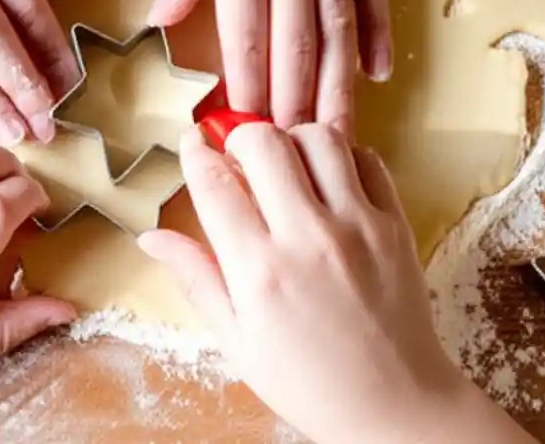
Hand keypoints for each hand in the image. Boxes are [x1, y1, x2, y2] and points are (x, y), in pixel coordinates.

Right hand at [140, 124, 533, 443]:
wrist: (394, 407)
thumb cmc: (309, 383)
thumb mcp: (237, 342)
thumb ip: (196, 280)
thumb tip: (150, 238)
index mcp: (259, 271)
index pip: (214, 183)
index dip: (195, 152)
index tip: (192, 141)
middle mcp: (307, 238)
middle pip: (264, 142)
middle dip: (241, 137)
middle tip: (239, 157)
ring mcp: (357, 226)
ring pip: (318, 137)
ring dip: (294, 140)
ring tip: (287, 166)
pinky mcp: (395, 225)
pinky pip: (369, 159)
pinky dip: (344, 157)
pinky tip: (330, 182)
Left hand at [148, 0, 390, 132]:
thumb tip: (166, 20)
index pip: (247, 42)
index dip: (247, 95)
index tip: (246, 139)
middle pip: (298, 49)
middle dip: (295, 110)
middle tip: (297, 159)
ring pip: (338, 29)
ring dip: (337, 88)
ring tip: (339, 138)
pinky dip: (376, 31)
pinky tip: (375, 72)